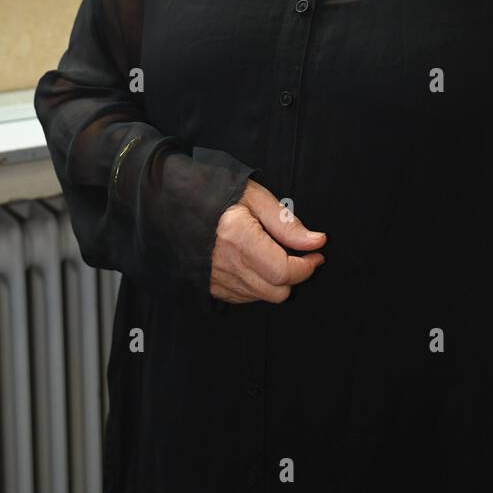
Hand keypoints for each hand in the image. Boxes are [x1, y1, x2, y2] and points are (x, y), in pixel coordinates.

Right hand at [210, 179, 325, 303]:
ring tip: (270, 254)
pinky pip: (245, 298)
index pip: (284, 271)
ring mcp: (217, 280)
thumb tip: (316, 242)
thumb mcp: (255, 198)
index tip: (315, 253)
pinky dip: (257, 285)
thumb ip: (287, 224)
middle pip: (278, 291)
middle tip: (296, 253)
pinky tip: (253, 263)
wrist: (175, 204)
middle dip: (293, 274)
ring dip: (275, 281)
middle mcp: (228, 265)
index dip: (307, 266)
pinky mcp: (212, 288)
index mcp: (239, 239)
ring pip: (263, 297)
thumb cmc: (216, 195)